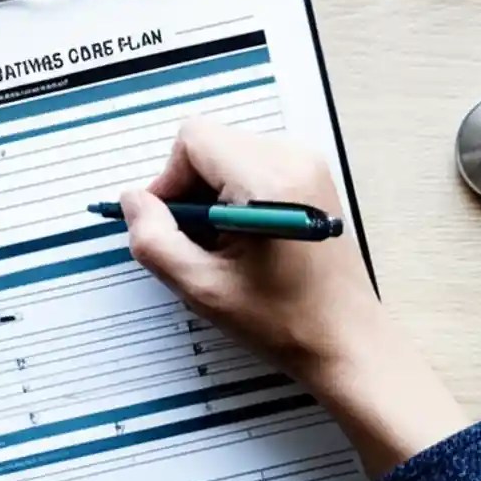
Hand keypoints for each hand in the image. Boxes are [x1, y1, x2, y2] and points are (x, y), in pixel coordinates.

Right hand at [122, 119, 467, 476]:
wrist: (347, 341)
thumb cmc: (284, 321)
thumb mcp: (202, 288)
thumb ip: (154, 240)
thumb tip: (133, 202)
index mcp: (269, 180)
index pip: (193, 140)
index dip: (168, 180)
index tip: (170, 224)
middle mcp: (293, 158)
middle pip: (210, 143)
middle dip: (189, 189)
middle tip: (196, 242)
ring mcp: (307, 165)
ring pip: (228, 154)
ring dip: (211, 194)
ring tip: (223, 246)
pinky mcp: (311, 177)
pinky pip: (252, 165)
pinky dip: (234, 195)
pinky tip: (244, 239)